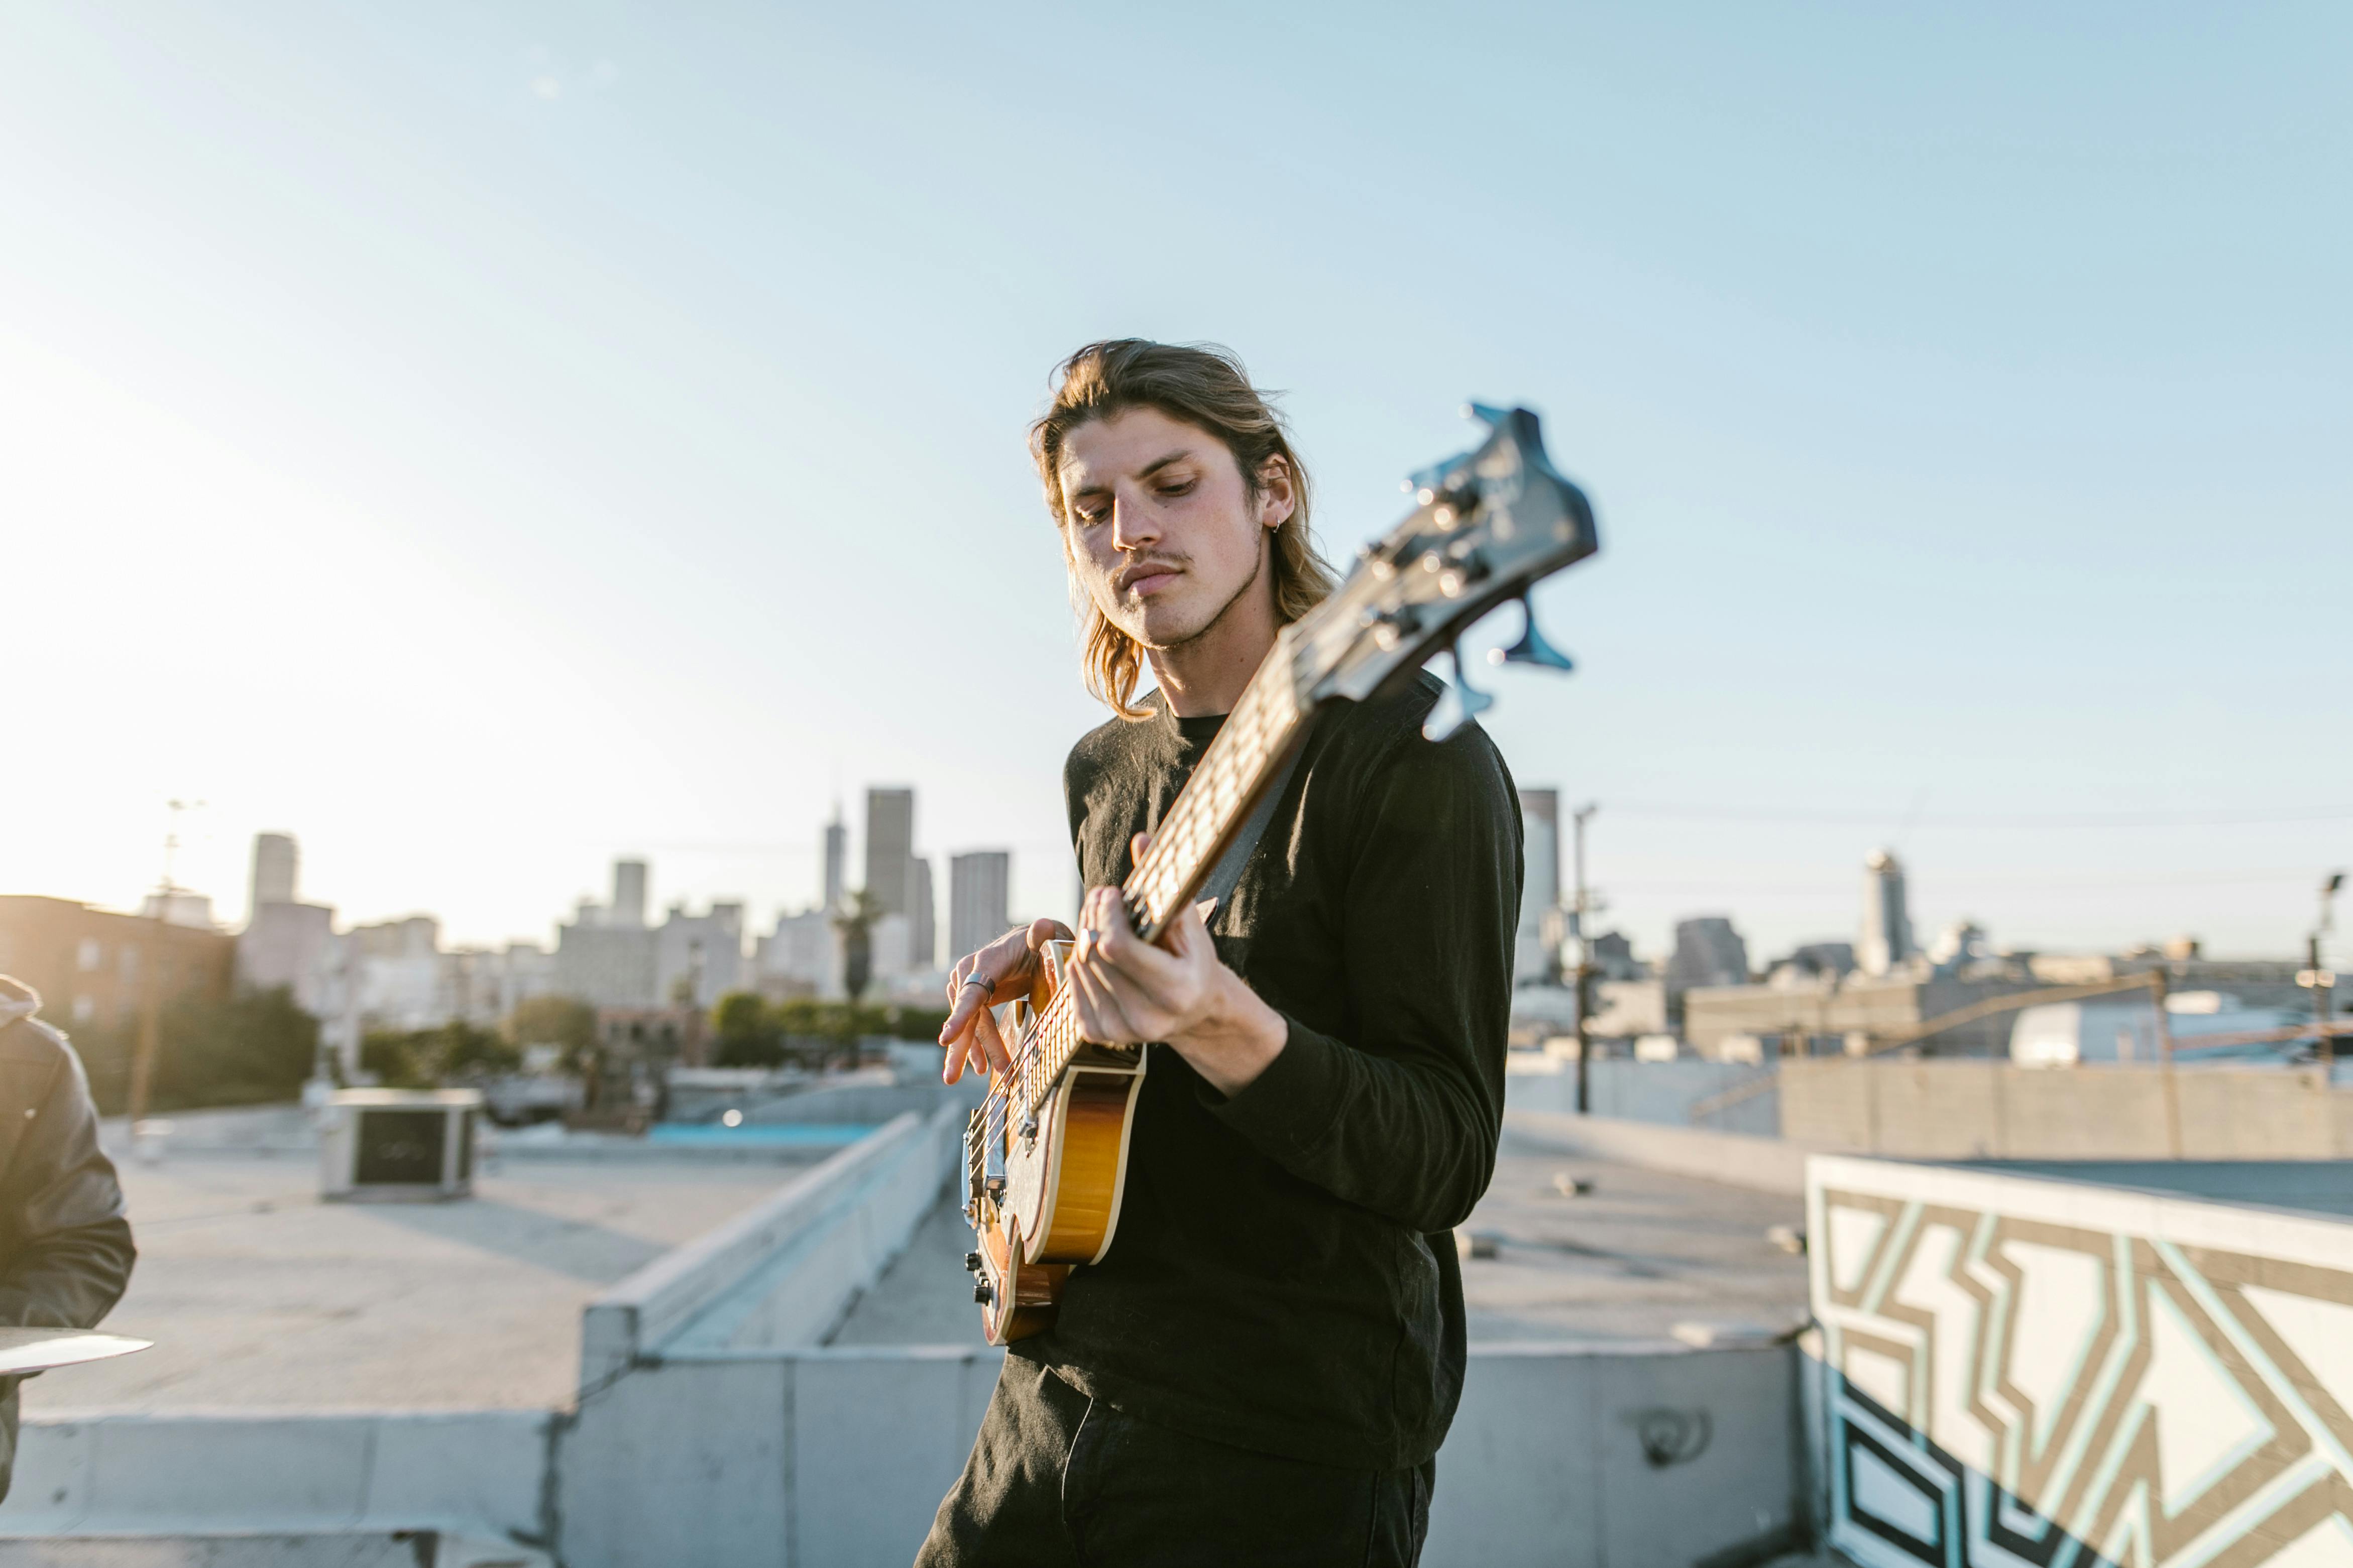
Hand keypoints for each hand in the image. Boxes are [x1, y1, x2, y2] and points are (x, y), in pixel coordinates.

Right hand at [938, 917, 1073, 1083]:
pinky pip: (971, 1027)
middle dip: (965, 1047)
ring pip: (968, 1025)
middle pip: (968, 1015)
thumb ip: (1042, 934)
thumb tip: (1041, 929)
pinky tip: (981, 1067)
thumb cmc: (1040, 942)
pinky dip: (975, 1047)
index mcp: (987, 961)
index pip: (972, 991)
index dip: (960, 1016)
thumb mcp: (1045, 937)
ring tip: (984, 1076)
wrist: (1031, 945)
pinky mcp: (973, 999)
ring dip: (973, 1053)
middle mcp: (969, 973)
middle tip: (961, 1076)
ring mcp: (967, 987)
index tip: (946, 1039)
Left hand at [1066, 833, 1286, 1096]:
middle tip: (1100, 897)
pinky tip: (1097, 950)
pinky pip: (1072, 985)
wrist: (1195, 1011)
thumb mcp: (1188, 923)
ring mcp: (1120, 1032)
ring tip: (1099, 919)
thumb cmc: (1192, 960)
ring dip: (1084, 935)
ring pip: (1080, 968)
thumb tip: (1141, 840)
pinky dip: (1080, 961)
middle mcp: (1148, 1019)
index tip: (1110, 893)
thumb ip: (1164, 885)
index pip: (1117, 947)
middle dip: (1093, 917)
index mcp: (1176, 991)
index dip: (1107, 913)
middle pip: (1095, 955)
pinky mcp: (1099, 1034)